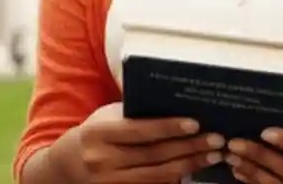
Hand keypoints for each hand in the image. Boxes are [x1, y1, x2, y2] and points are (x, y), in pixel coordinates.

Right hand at [50, 102, 225, 182]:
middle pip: (154, 155)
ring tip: (212, 155)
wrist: (66, 167)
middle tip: (216, 140)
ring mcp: (110, 183)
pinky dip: (176, 179)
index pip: (139, 131)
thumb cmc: (94, 134)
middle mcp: (102, 161)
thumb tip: (174, 106)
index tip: (195, 123)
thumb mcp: (105, 118)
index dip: (168, 127)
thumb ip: (132, 115)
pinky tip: (193, 169)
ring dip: (189, 165)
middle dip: (189, 147)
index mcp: (98, 134)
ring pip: (158, 175)